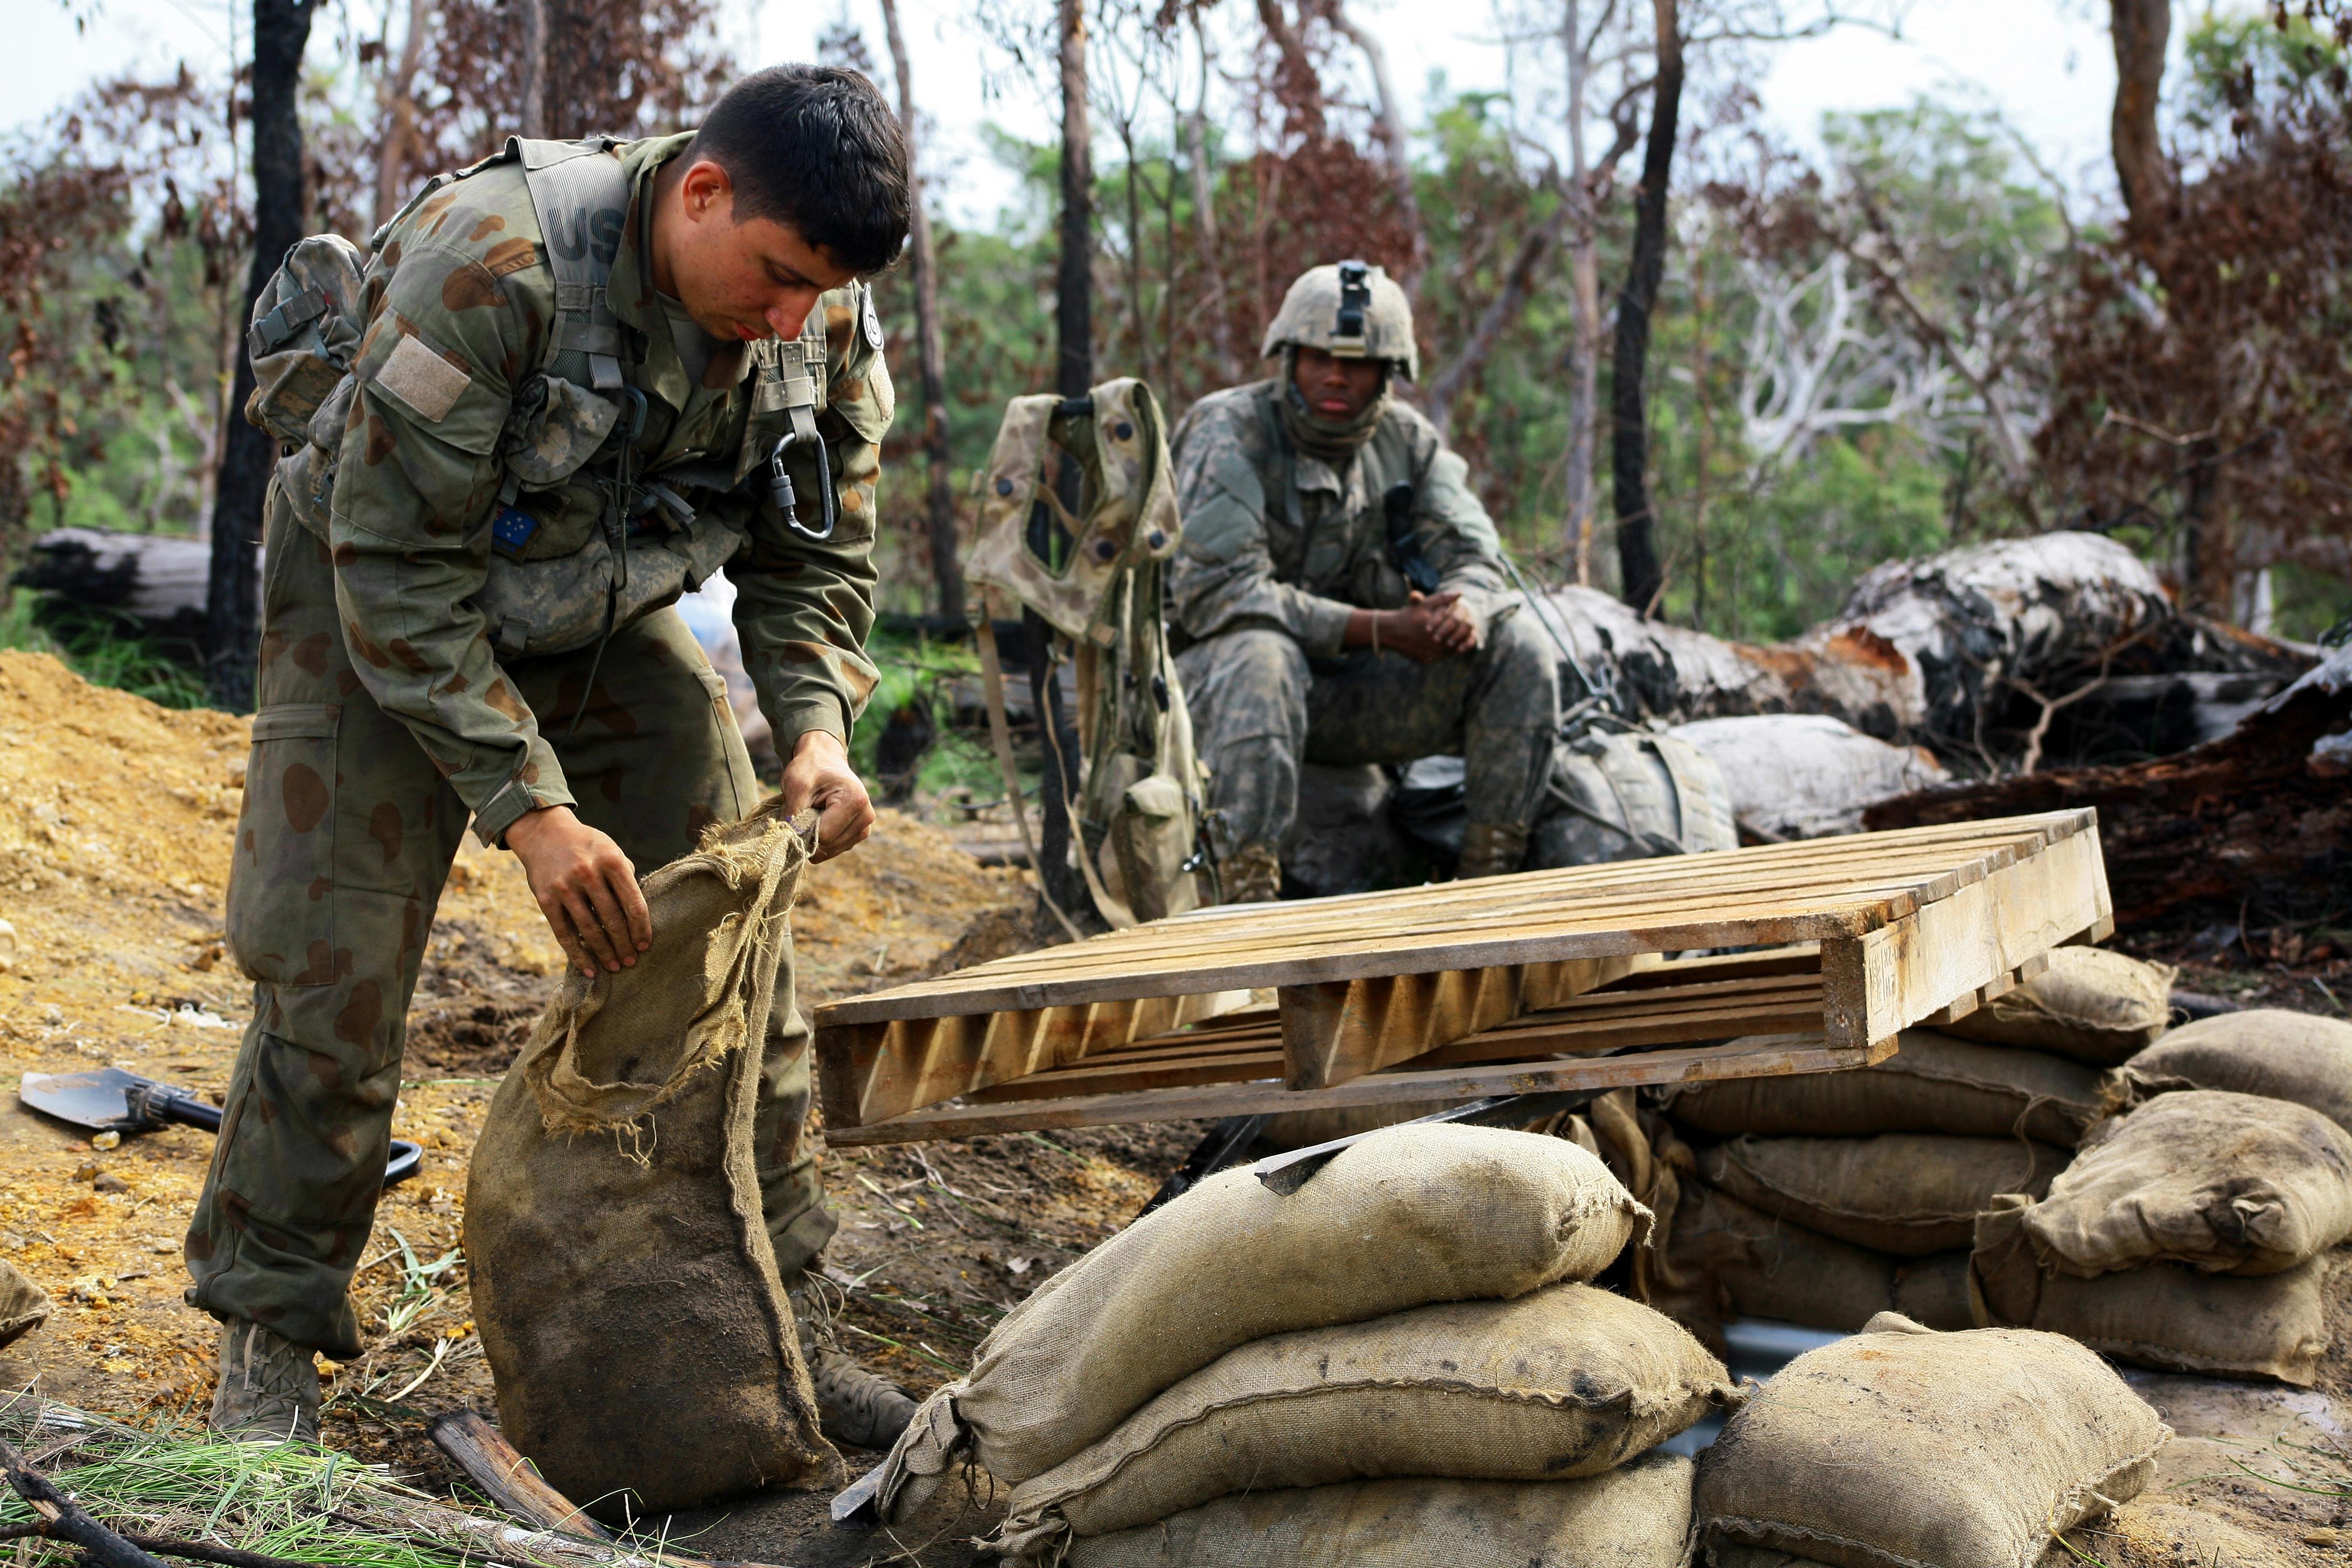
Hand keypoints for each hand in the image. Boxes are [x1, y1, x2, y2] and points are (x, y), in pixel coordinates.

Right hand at [506, 806, 652, 977]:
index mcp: (611, 860)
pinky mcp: (546, 899)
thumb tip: (639, 914)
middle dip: (625, 944)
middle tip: (632, 961)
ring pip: (589, 930)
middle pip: (613, 920)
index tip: (645, 945)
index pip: (633, 904)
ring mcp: (565, 887)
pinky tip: (589, 969)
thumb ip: (625, 878)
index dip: (642, 928)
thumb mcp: (611, 850)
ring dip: (604, 953)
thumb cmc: (587, 846)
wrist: (544, 833)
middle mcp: (588, 873)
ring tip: (615, 967)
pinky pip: (564, 934)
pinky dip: (578, 956)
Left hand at [783, 730, 874, 863]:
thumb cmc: (810, 768)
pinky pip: (835, 849)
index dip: (803, 830)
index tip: (795, 813)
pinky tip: (819, 820)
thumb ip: (793, 813)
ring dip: (815, 837)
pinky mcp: (859, 833)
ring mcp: (865, 827)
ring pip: (831, 850)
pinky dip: (821, 840)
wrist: (824, 760)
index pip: (824, 835)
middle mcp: (866, 816)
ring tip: (814, 813)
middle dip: (809, 834)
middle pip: (829, 845)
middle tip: (805, 810)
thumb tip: (789, 842)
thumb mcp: (796, 784)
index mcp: (855, 800)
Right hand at [1355, 590, 1481, 662]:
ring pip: (1448, 653)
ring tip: (1456, 639)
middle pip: (1454, 643)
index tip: (1468, 623)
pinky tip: (1444, 647)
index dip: (1465, 628)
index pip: (1458, 630)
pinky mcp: (1424, 660)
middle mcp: (1432, 643)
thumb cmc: (1408, 615)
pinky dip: (1444, 653)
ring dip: (1454, 647)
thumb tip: (1460, 593)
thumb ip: (1443, 598)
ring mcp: (1428, 654)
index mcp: (1435, 629)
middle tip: (1466, 633)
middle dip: (1460, 638)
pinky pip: (1439, 658)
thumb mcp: (1424, 604)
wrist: (1390, 632)